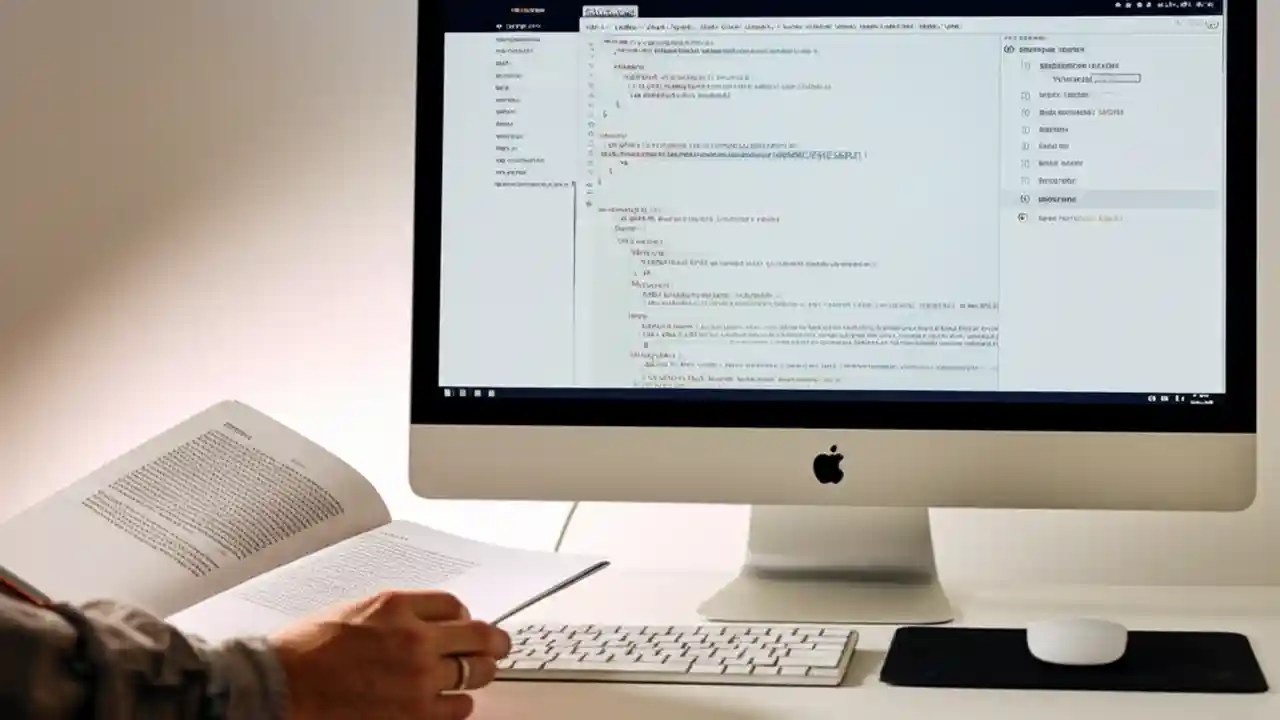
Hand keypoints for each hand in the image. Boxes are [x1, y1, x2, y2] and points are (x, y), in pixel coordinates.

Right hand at [269, 590, 510, 719]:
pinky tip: (449, 702)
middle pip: (479, 636)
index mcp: (396, 606)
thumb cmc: (306, 649)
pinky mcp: (415, 715)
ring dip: (477, 673)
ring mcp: (418, 679)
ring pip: (475, 673)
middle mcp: (414, 638)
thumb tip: (427, 621)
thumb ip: (394, 613)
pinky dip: (458, 704)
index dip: (463, 615)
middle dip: (493, 642)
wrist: (280, 685)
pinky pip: (459, 708)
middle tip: (498, 646)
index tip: (465, 623)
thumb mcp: (354, 610)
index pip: (454, 604)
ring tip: (476, 675)